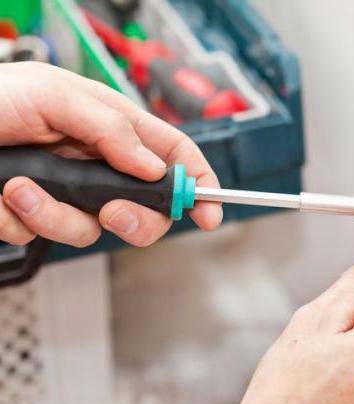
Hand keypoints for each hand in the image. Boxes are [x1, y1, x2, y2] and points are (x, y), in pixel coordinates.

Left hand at [0, 62, 221, 246]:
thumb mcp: (52, 94)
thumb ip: (109, 127)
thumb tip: (151, 165)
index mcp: (112, 128)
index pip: (172, 155)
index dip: (199, 183)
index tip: (210, 211)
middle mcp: (96, 164)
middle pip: (147, 208)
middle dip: (135, 219)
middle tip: (112, 211)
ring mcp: (67, 193)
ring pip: (92, 230)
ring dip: (55, 216)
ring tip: (19, 188)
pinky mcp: (35, 215)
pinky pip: (45, 236)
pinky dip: (21, 221)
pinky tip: (2, 197)